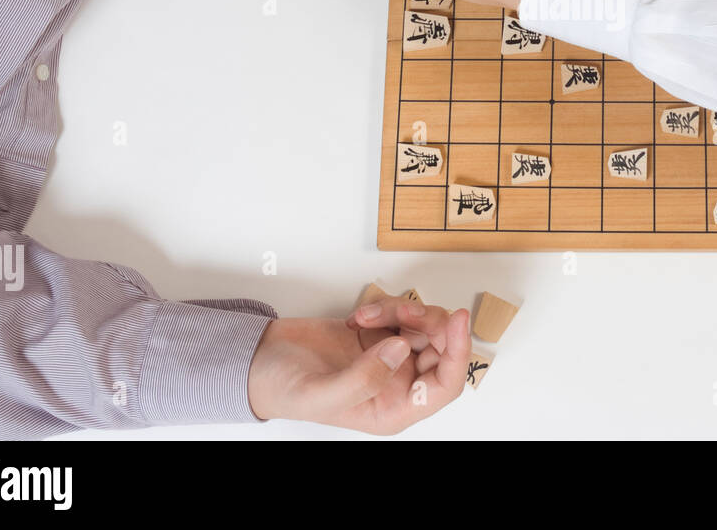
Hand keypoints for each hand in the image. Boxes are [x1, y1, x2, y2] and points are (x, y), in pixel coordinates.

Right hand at [247, 299, 470, 433]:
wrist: (258, 362)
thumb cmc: (284, 389)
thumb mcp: (322, 394)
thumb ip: (365, 377)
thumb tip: (402, 349)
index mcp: (393, 410)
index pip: (444, 386)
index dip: (458, 352)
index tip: (458, 321)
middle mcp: (398, 384)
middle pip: (441, 349)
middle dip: (429, 323)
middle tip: (404, 312)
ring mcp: (389, 356)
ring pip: (423, 326)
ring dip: (403, 311)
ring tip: (370, 314)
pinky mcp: (378, 332)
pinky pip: (401, 313)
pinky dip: (385, 307)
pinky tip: (359, 316)